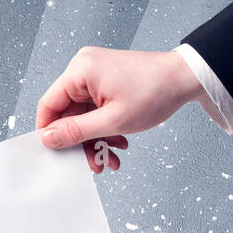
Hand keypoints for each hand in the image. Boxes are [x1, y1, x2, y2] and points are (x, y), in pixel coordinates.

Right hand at [35, 47, 217, 171]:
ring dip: (95, 139)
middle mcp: (83, 68)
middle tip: (93, 164)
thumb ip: (75, 132)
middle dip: (81, 141)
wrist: (185, 78)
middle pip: (67, 113)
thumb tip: (46, 139)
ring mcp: (95, 74)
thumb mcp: (112, 121)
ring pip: (83, 115)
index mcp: (80, 71)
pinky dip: (104, 128)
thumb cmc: (154, 93)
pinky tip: (118, 143)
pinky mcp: (106, 80)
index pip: (49, 105)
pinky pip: (95, 109)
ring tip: (110, 158)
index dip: (49, 133)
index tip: (57, 155)